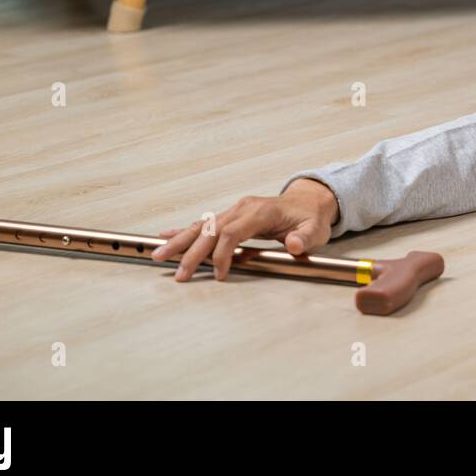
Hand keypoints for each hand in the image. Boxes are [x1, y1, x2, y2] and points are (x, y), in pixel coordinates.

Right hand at [151, 178, 338, 280]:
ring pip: (203, 225)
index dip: (222, 253)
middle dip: (192, 251)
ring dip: (181, 240)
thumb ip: (305, 238)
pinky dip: (185, 230)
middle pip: (211, 229)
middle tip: (178, 272)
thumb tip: (293, 244)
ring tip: (159, 253)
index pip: (232, 232)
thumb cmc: (310, 217)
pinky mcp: (232, 216)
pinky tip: (166, 236)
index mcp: (261, 212)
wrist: (310, 201)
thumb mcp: (316, 229)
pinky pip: (205, 223)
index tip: (218, 274)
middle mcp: (244, 208)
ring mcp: (236, 210)